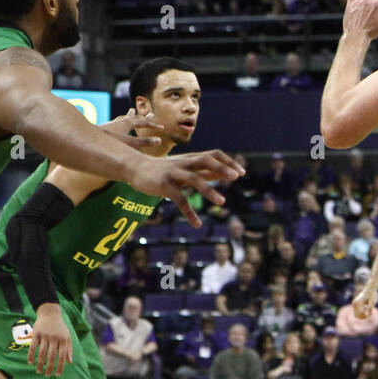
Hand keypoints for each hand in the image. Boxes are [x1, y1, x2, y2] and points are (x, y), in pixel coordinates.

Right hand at [29, 303, 71, 376]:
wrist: (50, 313)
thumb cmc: (60, 328)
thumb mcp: (67, 336)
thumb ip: (69, 349)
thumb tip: (69, 362)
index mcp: (64, 339)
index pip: (62, 356)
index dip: (60, 366)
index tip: (57, 375)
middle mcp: (55, 338)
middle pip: (52, 356)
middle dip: (49, 367)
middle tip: (47, 375)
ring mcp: (45, 335)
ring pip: (42, 353)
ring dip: (40, 364)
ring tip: (39, 371)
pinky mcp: (36, 333)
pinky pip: (33, 346)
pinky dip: (31, 355)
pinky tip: (30, 362)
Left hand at [101, 107, 163, 148]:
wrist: (86, 139)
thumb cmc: (108, 141)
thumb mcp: (129, 143)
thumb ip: (143, 143)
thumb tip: (159, 141)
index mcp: (127, 123)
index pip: (143, 122)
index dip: (153, 125)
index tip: (162, 128)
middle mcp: (120, 122)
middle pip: (134, 117)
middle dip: (143, 117)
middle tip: (150, 113)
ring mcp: (112, 125)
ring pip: (124, 118)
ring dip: (130, 116)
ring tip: (131, 111)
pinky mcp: (104, 129)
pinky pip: (116, 123)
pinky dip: (120, 122)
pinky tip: (115, 124)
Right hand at [128, 150, 244, 227]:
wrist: (135, 168)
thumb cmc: (164, 169)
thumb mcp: (185, 167)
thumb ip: (204, 170)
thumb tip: (225, 172)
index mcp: (191, 159)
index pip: (213, 154)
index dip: (228, 162)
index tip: (241, 173)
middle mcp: (184, 163)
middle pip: (205, 160)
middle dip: (221, 168)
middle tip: (235, 178)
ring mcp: (174, 174)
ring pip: (194, 179)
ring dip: (209, 190)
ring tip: (222, 202)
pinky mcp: (164, 186)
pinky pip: (179, 200)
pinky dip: (189, 213)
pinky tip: (197, 224)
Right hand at [352, 284, 377, 319]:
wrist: (370, 288)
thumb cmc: (372, 294)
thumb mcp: (373, 301)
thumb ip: (369, 308)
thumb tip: (366, 314)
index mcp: (358, 302)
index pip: (360, 314)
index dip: (366, 316)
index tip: (372, 312)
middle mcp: (354, 303)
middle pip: (357, 316)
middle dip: (364, 316)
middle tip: (371, 313)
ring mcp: (354, 304)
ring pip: (356, 315)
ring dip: (363, 315)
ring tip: (369, 311)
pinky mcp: (355, 304)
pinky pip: (357, 312)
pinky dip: (362, 313)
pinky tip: (367, 308)